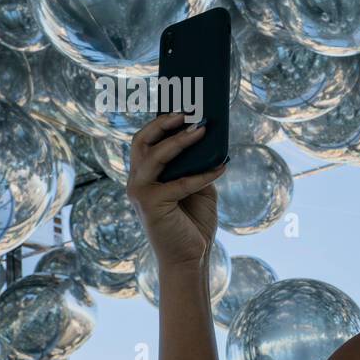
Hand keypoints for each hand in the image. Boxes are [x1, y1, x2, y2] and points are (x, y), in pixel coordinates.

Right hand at [126, 112, 229, 269]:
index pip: (146, 140)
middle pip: (142, 141)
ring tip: (202, 129)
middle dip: (163, 123)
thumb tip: (209, 137)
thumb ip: (198, 165)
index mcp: (146, 174)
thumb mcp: (199, 188)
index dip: (160, 120)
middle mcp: (137, 180)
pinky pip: (181, 183)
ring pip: (155, 156)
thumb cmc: (193, 222)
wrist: (190, 257)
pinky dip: (203, 174)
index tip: (180, 101)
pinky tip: (222, 166)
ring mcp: (140, 192)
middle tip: (188, 111)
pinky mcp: (151, 205)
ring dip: (179, 141)